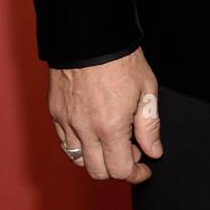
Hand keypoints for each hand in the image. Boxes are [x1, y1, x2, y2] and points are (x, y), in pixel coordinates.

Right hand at [48, 48, 161, 183]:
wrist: (91, 35)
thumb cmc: (121, 58)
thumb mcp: (147, 88)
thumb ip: (149, 125)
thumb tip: (153, 151)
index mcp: (111, 126)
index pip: (120, 169)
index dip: (136, 174)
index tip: (144, 169)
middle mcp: (86, 129)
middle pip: (98, 171)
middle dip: (117, 168)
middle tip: (130, 151)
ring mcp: (67, 122)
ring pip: (78, 160)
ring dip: (96, 158)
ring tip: (111, 139)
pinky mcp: (55, 113)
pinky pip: (65, 142)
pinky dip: (79, 145)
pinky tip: (93, 130)